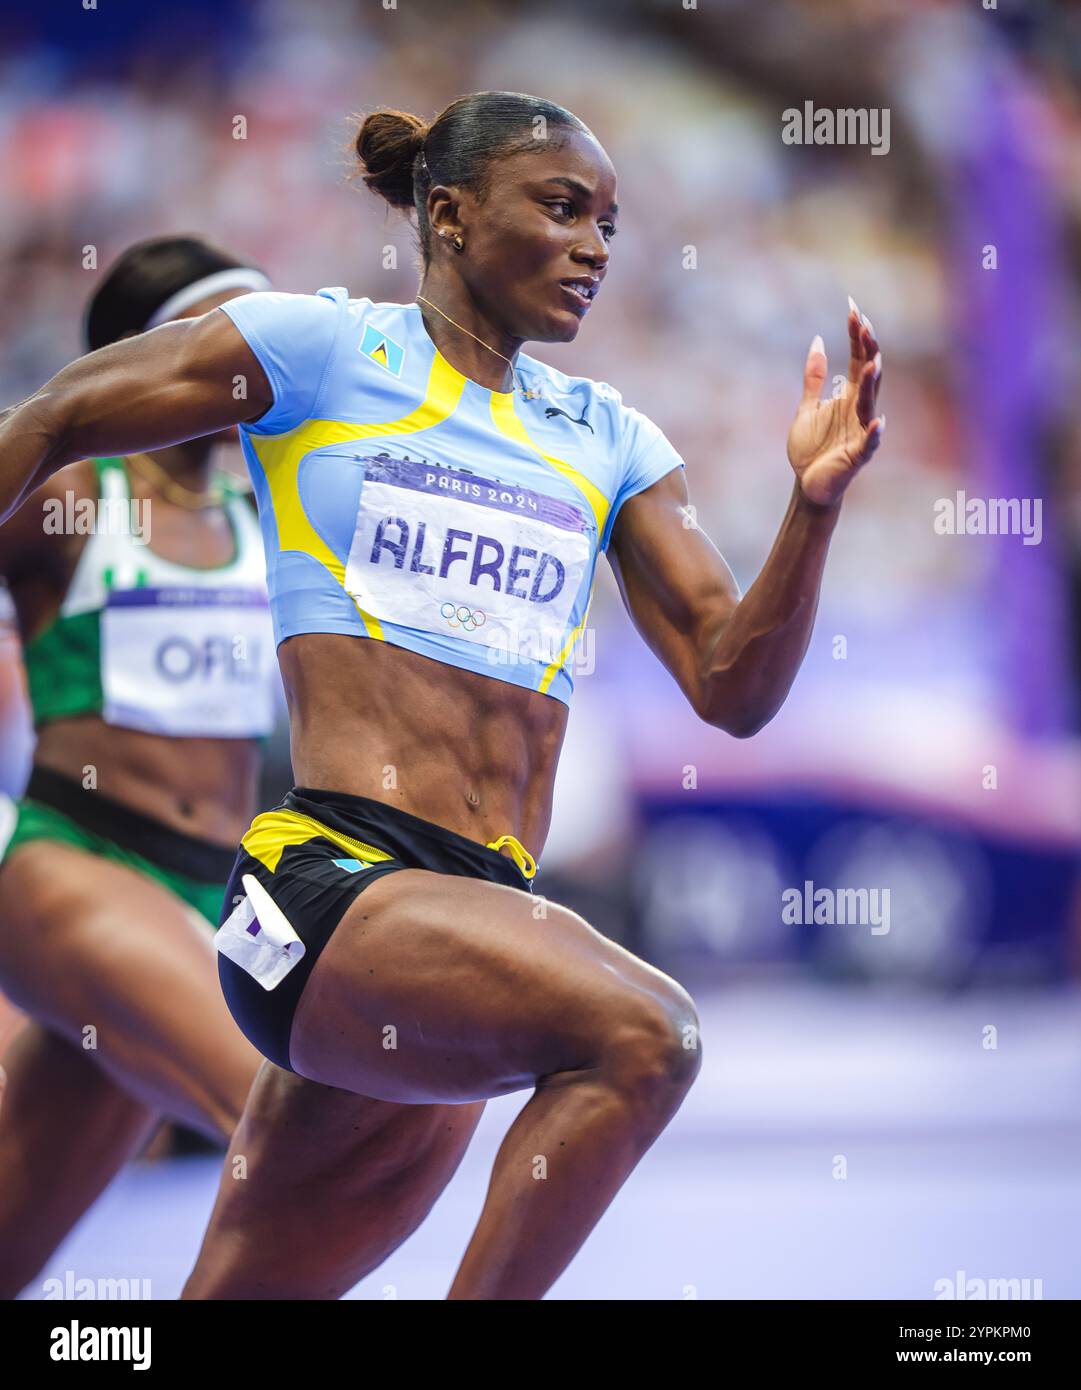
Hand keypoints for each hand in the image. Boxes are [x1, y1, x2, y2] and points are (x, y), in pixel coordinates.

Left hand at [787, 298, 884, 506]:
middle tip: (864, 324)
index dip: (856, 335)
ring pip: (870, 403)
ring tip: (873, 362)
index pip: (857, 358)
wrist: (807, 484)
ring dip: (871, 383)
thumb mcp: (807, 407)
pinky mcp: (858, 455)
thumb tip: (817, 340)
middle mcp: (859, 409)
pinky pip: (869, 442)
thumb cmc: (811, 448)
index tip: (852, 308)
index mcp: (848, 396)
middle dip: (868, 350)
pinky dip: (874, 433)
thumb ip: (814, 377)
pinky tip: (878, 421)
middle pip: (868, 374)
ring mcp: (861, 430)